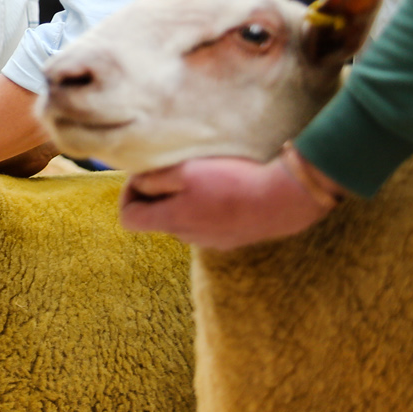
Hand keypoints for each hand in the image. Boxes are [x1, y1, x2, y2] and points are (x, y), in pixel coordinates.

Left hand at [119, 157, 331, 249]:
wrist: (285, 199)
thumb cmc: (232, 181)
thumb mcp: (185, 170)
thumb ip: (153, 179)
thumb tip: (138, 184)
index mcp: (171, 221)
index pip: (128, 219)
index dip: (127, 195)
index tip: (142, 176)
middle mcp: (188, 238)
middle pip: (156, 218)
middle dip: (157, 194)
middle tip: (174, 170)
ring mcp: (212, 242)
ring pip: (182, 220)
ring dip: (183, 200)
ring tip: (202, 177)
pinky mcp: (233, 239)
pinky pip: (207, 223)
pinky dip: (206, 207)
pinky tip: (224, 190)